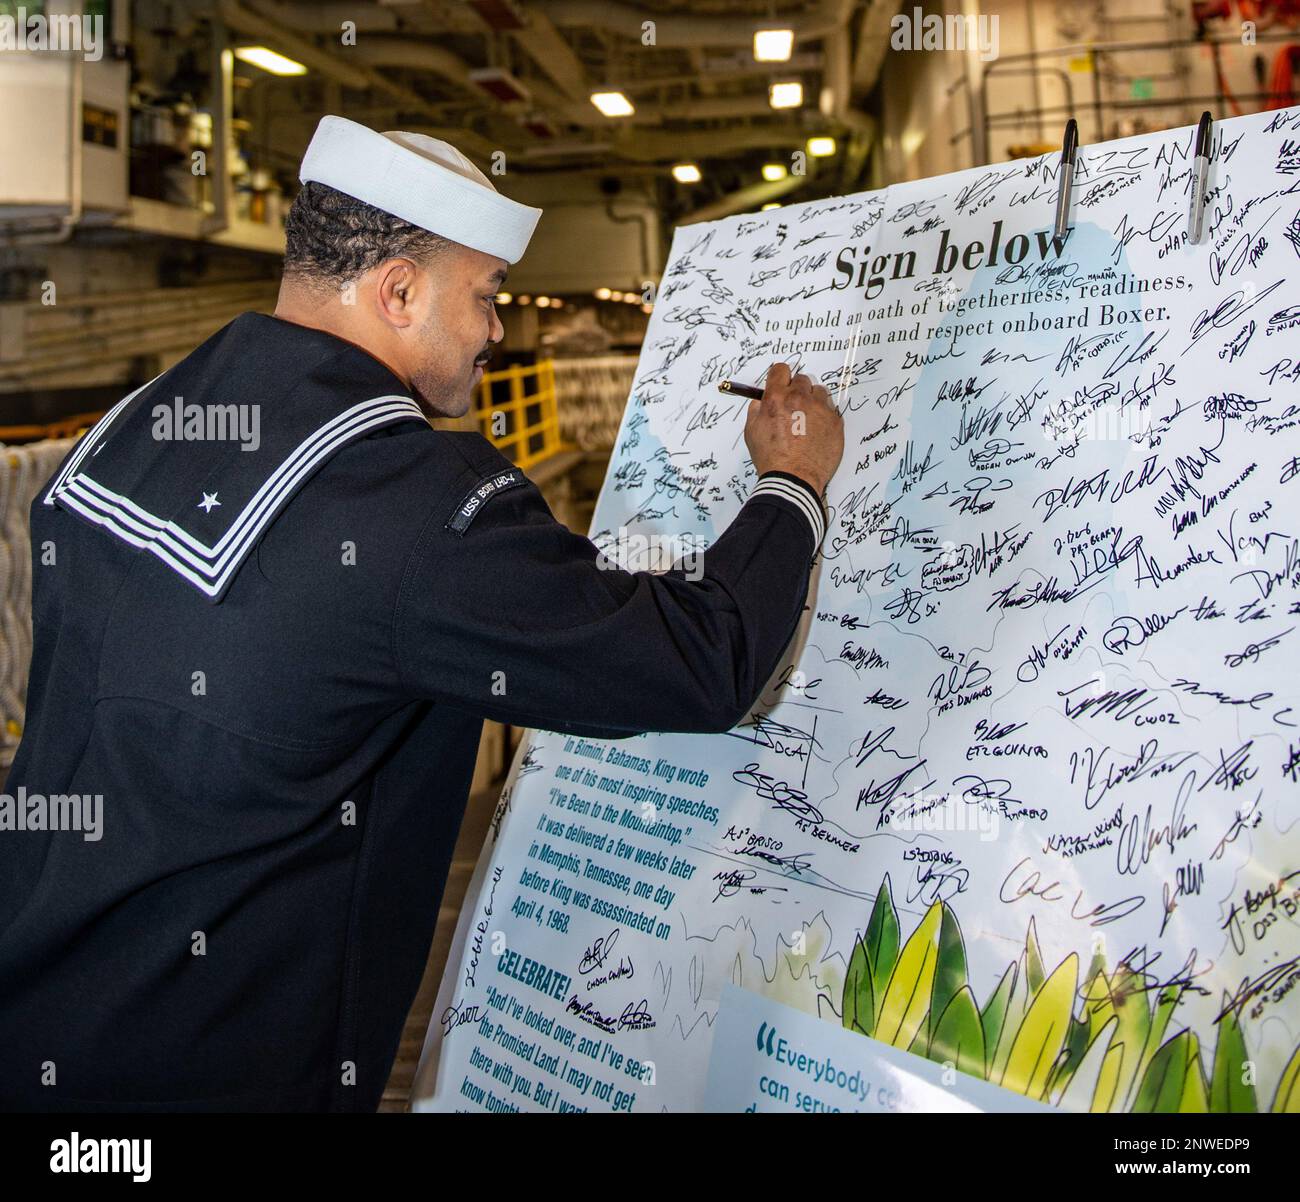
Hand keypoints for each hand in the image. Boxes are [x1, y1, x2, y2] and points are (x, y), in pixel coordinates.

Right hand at [742, 362, 844, 495]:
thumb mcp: (751, 433)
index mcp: (777, 398)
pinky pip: (831, 410)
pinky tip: (817, 431)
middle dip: (797, 390)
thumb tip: (760, 403)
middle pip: (802, 379)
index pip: (781, 370)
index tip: (781, 384)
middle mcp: (800, 398)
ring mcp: (820, 409)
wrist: (793, 479)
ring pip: (819, 392)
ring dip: (813, 401)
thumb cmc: (771, 459)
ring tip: (807, 420)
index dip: (780, 377)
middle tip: (794, 407)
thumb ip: (756, 412)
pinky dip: (824, 417)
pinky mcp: (835, 421)